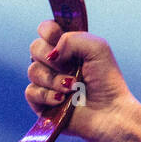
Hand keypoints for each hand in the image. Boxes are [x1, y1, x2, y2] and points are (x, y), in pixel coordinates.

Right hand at [27, 20, 138, 141]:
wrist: (109, 112)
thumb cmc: (106, 80)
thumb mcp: (97, 47)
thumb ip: (71, 39)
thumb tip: (52, 54)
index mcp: (67, 47)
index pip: (45, 29)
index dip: (48, 31)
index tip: (59, 38)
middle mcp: (55, 63)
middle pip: (34, 47)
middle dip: (52, 57)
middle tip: (71, 68)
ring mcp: (47, 83)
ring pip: (33, 71)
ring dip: (55, 79)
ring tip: (73, 87)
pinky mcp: (41, 103)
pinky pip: (31, 92)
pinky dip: (48, 95)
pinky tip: (62, 101)